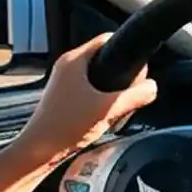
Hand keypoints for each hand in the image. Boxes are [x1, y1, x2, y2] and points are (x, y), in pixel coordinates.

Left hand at [16, 33, 156, 162]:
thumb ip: (135, 96)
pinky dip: (100, 95)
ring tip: (119, 102)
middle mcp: (67, 66)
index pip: (107, 39)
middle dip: (121, 71)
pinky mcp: (63, 96)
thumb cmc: (66, 128)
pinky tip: (105, 112)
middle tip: (132, 88)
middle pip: (103, 57)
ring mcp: (63, 81)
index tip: (139, 65)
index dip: (126, 49)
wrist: (38, 152)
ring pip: (96, 73)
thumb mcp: (108, 110)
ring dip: (111, 86)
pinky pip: (89, 87)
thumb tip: (152, 87)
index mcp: (74, 60)